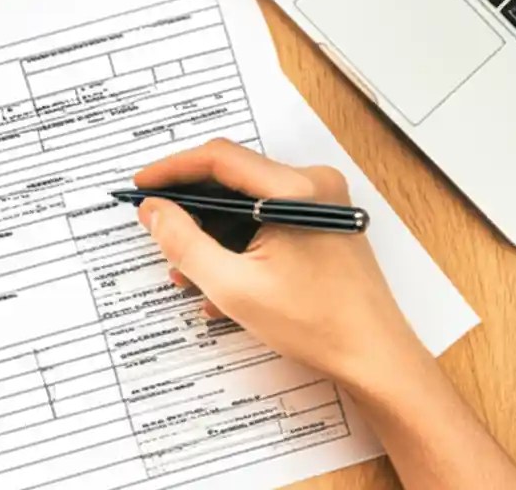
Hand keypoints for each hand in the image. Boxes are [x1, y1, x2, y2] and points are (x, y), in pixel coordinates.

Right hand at [133, 139, 425, 391]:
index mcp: (294, 191)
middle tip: (156, 227)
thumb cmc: (316, 324)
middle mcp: (312, 185)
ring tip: (186, 272)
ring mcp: (321, 203)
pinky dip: (238, 243)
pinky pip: (266, 219)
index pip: (218, 159)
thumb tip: (154, 211)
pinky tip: (219, 281)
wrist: (374, 356)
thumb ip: (184, 243)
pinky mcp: (322, 222)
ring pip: (246, 203)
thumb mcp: (233, 287)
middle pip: (232, 178)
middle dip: (190, 207)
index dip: (172, 170)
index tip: (141, 186)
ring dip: (212, 232)